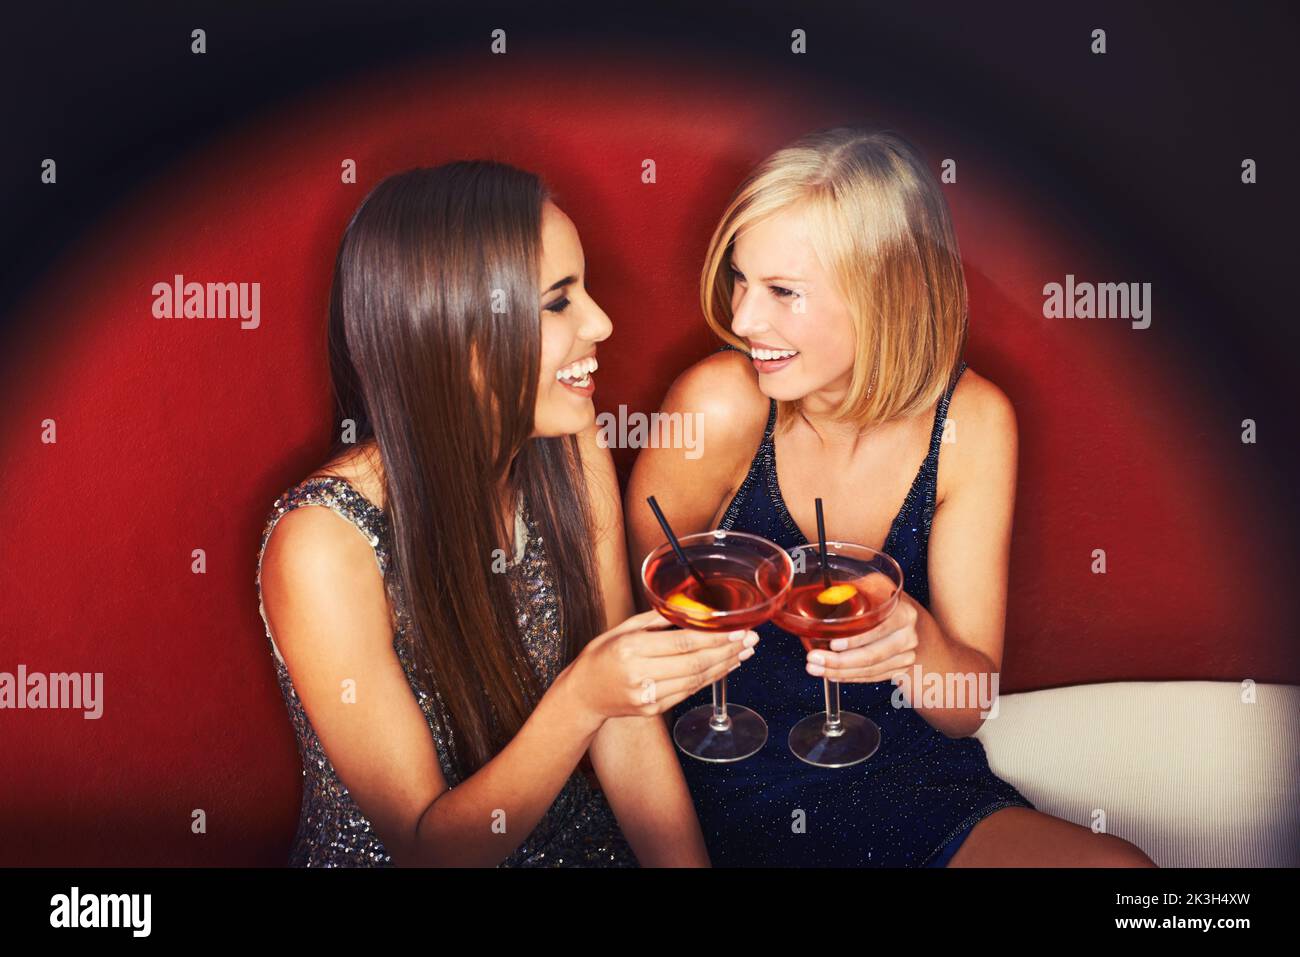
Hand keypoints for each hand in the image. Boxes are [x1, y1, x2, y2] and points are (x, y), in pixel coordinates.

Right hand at [568, 609, 758, 720]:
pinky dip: (709, 679)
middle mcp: (639, 674)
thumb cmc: (601, 656)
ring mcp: (646, 696)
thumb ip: (656, 620)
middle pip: (694, 664)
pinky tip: (724, 668)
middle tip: (750, 639)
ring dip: (724, 666)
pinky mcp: (652, 710)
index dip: (714, 638)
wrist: (583, 695)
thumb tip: (691, 610)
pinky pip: (687, 693)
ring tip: (744, 652)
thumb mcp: (622, 629)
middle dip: (727, 651)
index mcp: (631, 649)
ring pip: (695, 681)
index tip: (737, 629)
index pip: (682, 643)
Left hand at [805, 589, 918, 683]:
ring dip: (839, 671)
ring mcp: (906, 656)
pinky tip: (831, 674)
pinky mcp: (899, 669)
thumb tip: (825, 595)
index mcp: (903, 614)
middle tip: (815, 659)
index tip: (832, 644)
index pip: (878, 629)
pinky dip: (849, 677)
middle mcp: (907, 637)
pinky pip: (872, 677)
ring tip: (815, 668)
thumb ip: (853, 589)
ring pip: (870, 670)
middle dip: (839, 661)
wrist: (906, 618)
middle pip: (872, 656)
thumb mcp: (874, 586)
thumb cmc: (884, 599)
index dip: (855, 639)